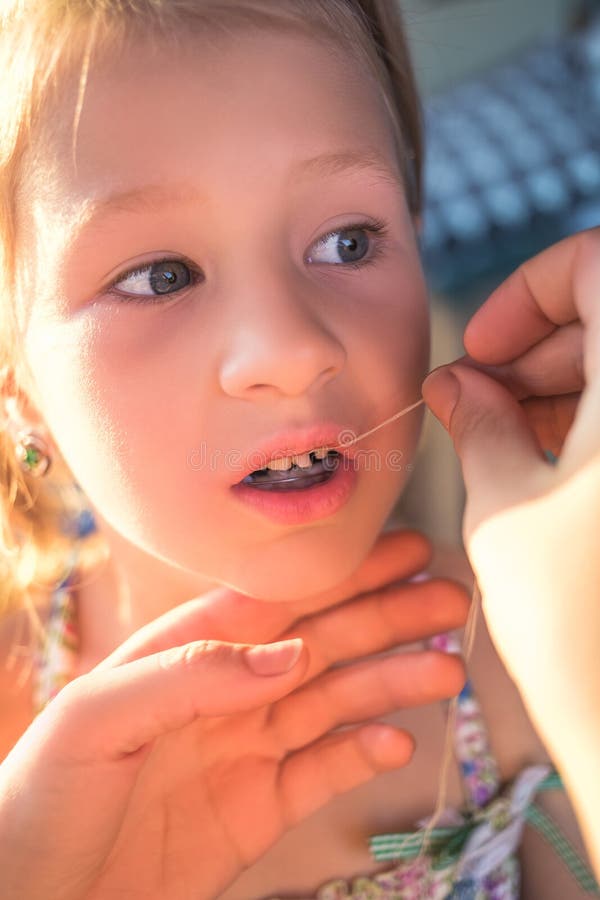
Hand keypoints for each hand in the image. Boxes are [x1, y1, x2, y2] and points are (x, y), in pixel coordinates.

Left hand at [0, 528, 467, 899]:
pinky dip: (363, 754)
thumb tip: (288, 653)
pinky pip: (323, 773)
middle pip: (320, 642)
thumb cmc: (38, 799)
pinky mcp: (259, 808)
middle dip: (385, 617)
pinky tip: (397, 741)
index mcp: (184, 652)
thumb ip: (189, 674)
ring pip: (333, 701)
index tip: (402, 550)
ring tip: (446, 670)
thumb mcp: (94, 718)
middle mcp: (225, 691)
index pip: (277, 599)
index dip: (341, 572)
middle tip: (449, 599)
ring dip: (391, 682)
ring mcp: (246, 748)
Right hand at [422, 229, 599, 876]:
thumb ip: (477, 421)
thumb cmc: (571, 623)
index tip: (483, 346)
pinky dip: (587, 421)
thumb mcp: (503, 505)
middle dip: (537, 345)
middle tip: (477, 399)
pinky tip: (540, 457)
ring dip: (560, 383)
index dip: (533, 288)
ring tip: (499, 433)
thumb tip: (453, 380)